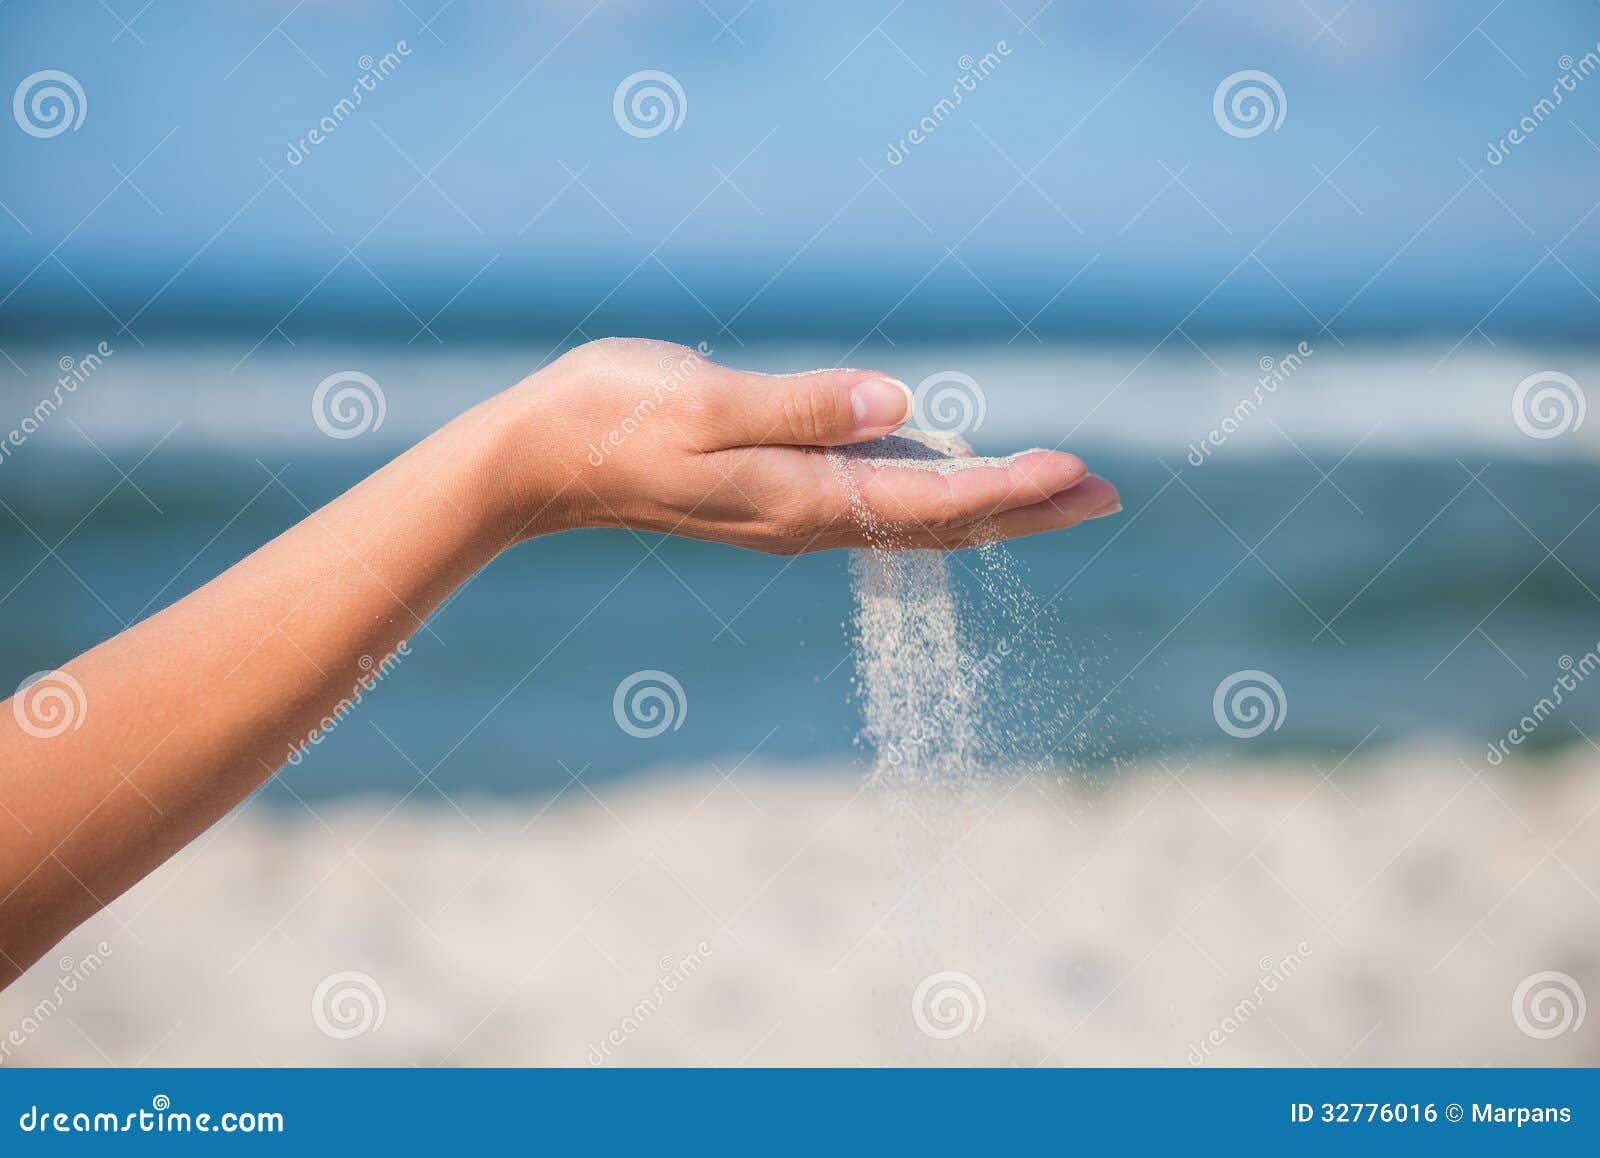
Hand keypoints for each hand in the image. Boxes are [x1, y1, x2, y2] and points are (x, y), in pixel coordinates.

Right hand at [501, 338, 1119, 552]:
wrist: (539, 461)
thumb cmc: (610, 420)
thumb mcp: (703, 403)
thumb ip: (799, 407)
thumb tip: (894, 406)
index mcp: (799, 498)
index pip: (931, 500)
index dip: (1010, 488)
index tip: (1081, 473)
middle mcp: (808, 518)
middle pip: (941, 522)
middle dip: (1027, 509)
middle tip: (1109, 496)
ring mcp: (793, 512)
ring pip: (916, 517)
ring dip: (992, 505)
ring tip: (1058, 491)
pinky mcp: (777, 496)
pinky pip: (880, 504)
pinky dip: (939, 496)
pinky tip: (959, 483)